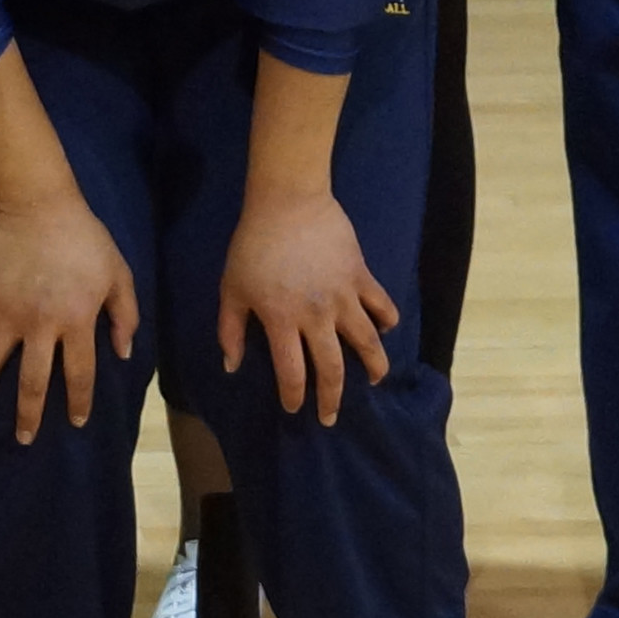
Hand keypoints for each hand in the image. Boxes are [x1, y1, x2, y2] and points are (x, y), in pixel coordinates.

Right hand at [0, 187, 132, 441]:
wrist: (40, 206)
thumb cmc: (85, 239)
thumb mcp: (118, 274)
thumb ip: (124, 315)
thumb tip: (122, 352)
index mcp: (76, 323)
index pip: (79, 374)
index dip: (78, 402)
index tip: (75, 421)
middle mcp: (41, 326)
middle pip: (32, 381)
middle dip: (28, 414)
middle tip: (24, 438)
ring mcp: (8, 312)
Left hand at [216, 184, 395, 426]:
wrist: (287, 201)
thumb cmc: (253, 245)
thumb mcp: (231, 288)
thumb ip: (231, 329)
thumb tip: (231, 366)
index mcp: (282, 321)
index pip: (291, 373)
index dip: (294, 396)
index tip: (295, 409)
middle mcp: (316, 316)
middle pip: (331, 368)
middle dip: (333, 398)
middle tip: (332, 416)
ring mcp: (343, 296)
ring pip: (367, 342)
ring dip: (373, 365)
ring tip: (375, 380)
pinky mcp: (361, 276)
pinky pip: (382, 305)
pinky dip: (387, 320)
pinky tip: (386, 330)